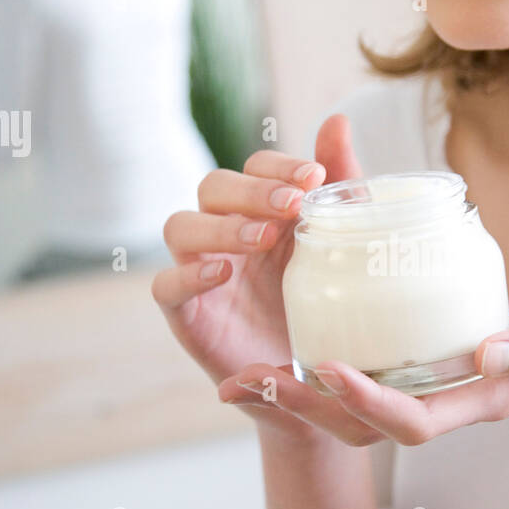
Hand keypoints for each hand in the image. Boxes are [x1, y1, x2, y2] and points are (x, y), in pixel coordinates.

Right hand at [151, 113, 362, 433]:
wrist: (319, 389)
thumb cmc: (328, 310)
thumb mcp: (343, 251)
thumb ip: (342, 187)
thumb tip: (338, 120)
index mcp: (263, 214)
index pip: (253, 167)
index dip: (276, 166)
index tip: (313, 178)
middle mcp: (225, 235)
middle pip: (212, 187)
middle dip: (250, 190)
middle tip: (291, 206)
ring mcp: (200, 273)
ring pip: (180, 226)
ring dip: (220, 226)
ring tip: (263, 239)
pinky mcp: (186, 316)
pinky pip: (166, 286)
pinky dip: (187, 274)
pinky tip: (222, 272)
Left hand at [217, 280, 508, 446]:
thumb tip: (486, 354)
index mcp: (484, 400)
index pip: (412, 421)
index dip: (367, 403)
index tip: (328, 368)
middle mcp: (451, 402)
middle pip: (365, 428)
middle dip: (307, 408)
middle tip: (250, 379)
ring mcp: (439, 389)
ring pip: (357, 411)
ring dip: (301, 396)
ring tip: (247, 376)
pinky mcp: (431, 366)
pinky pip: (369, 378)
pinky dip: (325, 372)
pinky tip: (290, 344)